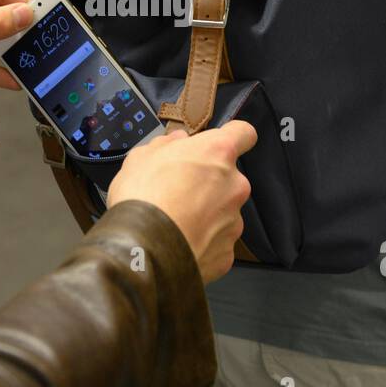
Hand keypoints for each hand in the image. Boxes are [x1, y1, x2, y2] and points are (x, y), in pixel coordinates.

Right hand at [107, 121, 256, 283]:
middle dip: (209, 184)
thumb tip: (177, 141)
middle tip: (178, 193)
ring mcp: (234, 221)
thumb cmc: (142, 196)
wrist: (143, 249)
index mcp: (217, 153)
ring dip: (206, 215)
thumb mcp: (141, 157)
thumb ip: (165, 145)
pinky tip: (180, 244)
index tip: (217, 145)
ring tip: (175, 223)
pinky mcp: (228, 253)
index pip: (243, 134)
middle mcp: (235, 185)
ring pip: (223, 212)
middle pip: (229, 179)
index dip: (232, 137)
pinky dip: (202, 242)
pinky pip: (217, 242)